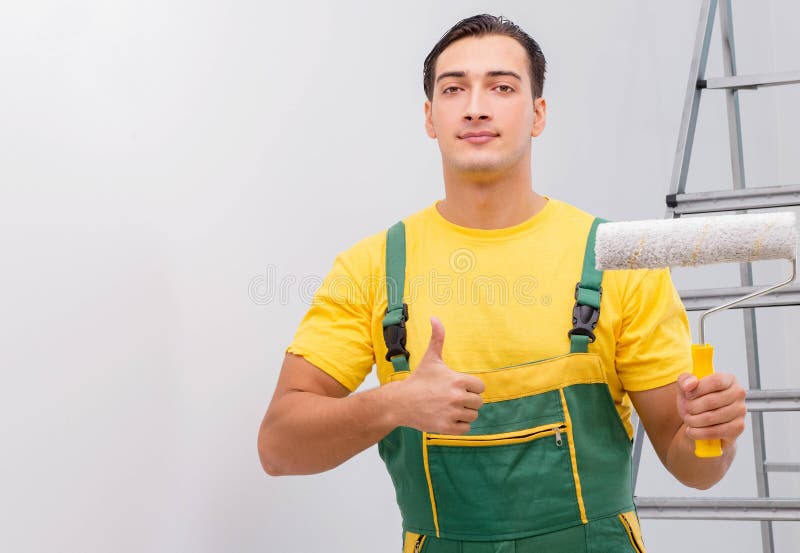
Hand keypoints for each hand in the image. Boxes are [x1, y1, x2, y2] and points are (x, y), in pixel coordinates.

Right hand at [395, 316, 484, 434]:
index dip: (470, 387)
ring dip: (464, 413)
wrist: (400, 402)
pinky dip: (459, 425)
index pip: (480, 387)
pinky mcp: (446, 427)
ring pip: (473, 416)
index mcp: (458, 380)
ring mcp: (452, 413)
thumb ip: (437, 338)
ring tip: (449, 408)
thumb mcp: (430, 358)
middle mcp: (457, 397)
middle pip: (478, 402)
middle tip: (451, 398)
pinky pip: (466, 429)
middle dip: (467, 401)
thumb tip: (434, 317)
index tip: (458, 386)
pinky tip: (447, 417)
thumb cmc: (418, 380)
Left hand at [676, 372, 746, 447]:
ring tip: (689, 419)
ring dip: (693, 421)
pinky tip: (692, 430)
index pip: (715, 381)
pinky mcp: (738, 428)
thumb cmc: (696, 400)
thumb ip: (685, 380)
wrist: (701, 421)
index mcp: (728, 379)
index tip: (687, 395)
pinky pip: (714, 432)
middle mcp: (738, 394)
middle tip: (686, 409)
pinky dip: (698, 433)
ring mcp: (740, 411)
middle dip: (692, 407)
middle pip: (711, 401)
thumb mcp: (686, 387)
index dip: (698, 389)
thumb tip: (690, 384)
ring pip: (711, 418)